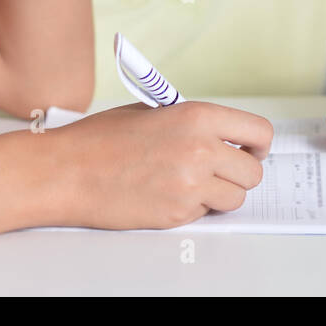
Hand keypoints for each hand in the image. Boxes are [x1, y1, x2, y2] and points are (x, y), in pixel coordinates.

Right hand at [51, 102, 272, 229]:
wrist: (66, 171)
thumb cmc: (101, 139)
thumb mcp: (153, 111)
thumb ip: (192, 122)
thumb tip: (221, 134)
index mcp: (198, 117)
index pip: (259, 132)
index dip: (260, 144)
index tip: (253, 149)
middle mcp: (201, 151)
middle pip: (253, 172)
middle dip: (240, 173)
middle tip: (222, 171)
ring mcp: (190, 186)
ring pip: (235, 198)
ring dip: (221, 195)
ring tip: (193, 184)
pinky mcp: (176, 215)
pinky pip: (204, 214)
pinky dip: (194, 208)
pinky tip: (167, 194)